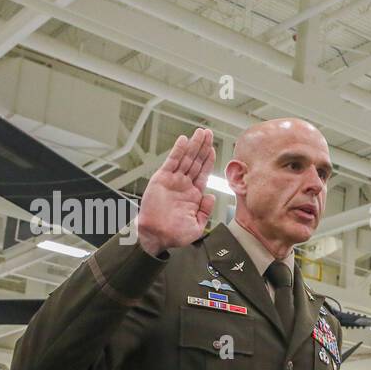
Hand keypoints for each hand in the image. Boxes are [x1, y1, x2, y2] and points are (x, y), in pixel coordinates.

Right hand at [137, 128, 215, 255]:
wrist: (157, 236)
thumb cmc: (175, 235)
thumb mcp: (198, 226)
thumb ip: (205, 211)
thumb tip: (211, 197)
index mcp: (193, 195)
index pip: (203, 173)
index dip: (208, 160)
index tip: (214, 148)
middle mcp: (184, 185)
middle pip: (196, 162)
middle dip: (203, 147)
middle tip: (209, 133)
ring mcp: (173, 181)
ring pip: (186, 159)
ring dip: (194, 145)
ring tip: (201, 133)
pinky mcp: (161, 179)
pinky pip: (172, 162)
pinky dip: (178, 150)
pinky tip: (184, 140)